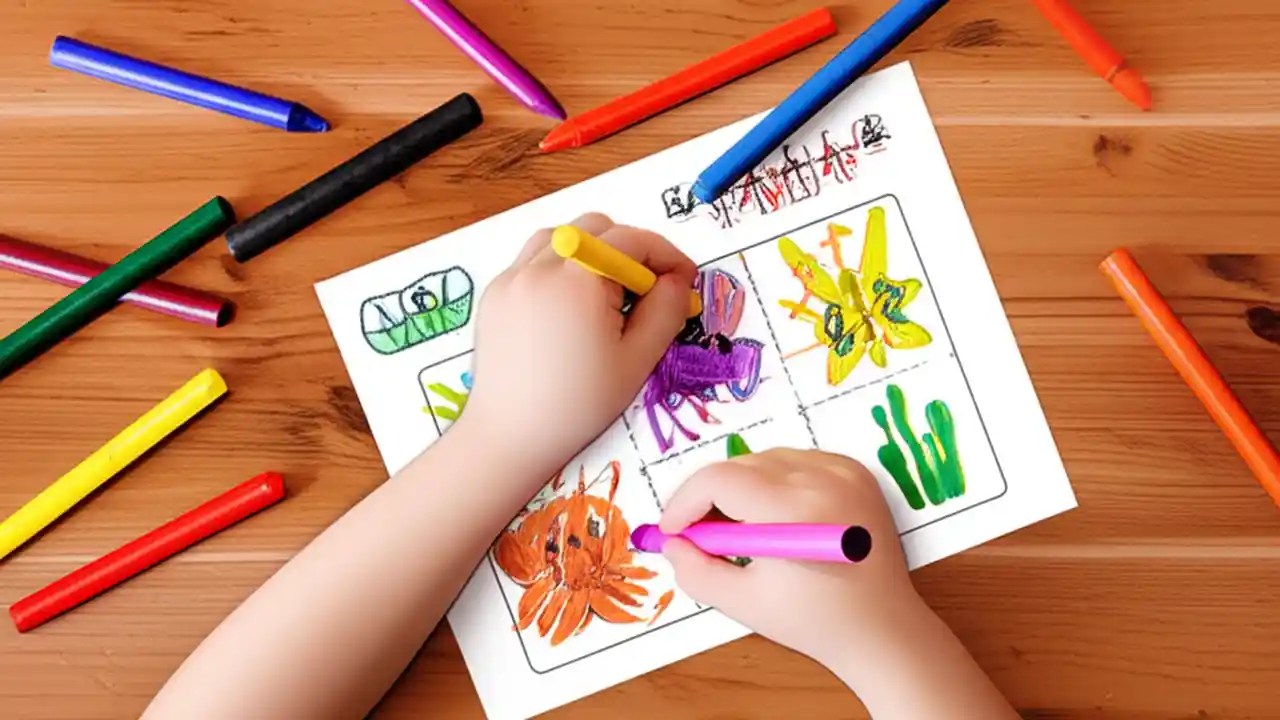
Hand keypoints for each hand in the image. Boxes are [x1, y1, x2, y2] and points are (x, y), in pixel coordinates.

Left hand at [459, 212, 696, 483]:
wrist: (509, 437)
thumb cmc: (576, 406)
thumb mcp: (637, 360)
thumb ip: (665, 310)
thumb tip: (677, 280)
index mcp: (577, 280)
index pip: (632, 240)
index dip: (666, 255)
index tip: (683, 280)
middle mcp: (539, 268)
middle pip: (596, 227)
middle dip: (629, 249)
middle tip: (644, 292)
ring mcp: (511, 279)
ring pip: (560, 237)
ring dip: (590, 253)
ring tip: (602, 298)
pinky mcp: (494, 295)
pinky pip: (532, 262)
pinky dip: (558, 270)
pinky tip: (568, 311)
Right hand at [659, 449, 924, 669]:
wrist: (884, 628)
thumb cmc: (815, 622)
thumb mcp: (743, 603)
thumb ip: (696, 570)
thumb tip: (671, 542)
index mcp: (795, 511)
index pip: (719, 479)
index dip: (685, 501)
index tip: (671, 530)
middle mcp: (822, 478)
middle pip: (739, 465)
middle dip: (708, 495)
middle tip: (695, 533)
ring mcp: (844, 470)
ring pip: (765, 460)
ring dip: (740, 486)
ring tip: (734, 527)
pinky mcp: (855, 471)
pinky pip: (796, 461)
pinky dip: (774, 481)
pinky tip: (771, 514)